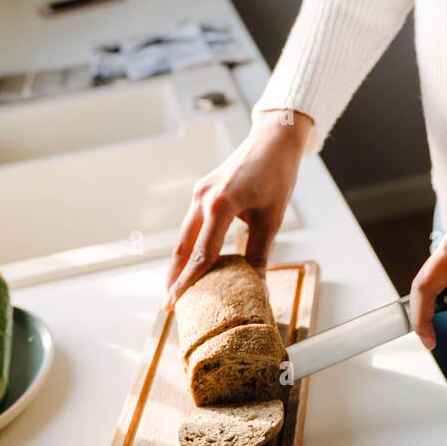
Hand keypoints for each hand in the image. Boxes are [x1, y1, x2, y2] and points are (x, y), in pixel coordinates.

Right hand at [160, 110, 310, 309]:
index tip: (174, 304)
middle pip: (183, 247)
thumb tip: (257, 288)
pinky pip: (191, 223)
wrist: (272, 140)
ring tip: (176, 288)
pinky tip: (191, 260)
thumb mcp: (271, 218)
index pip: (202, 254)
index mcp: (221, 205)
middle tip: (169, 305)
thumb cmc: (276, 176)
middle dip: (175, 276)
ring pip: (184, 235)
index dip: (187, 282)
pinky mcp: (202, 190)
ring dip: (180, 262)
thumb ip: (259, 254)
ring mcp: (199, 193)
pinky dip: (189, 244)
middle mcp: (203, 199)